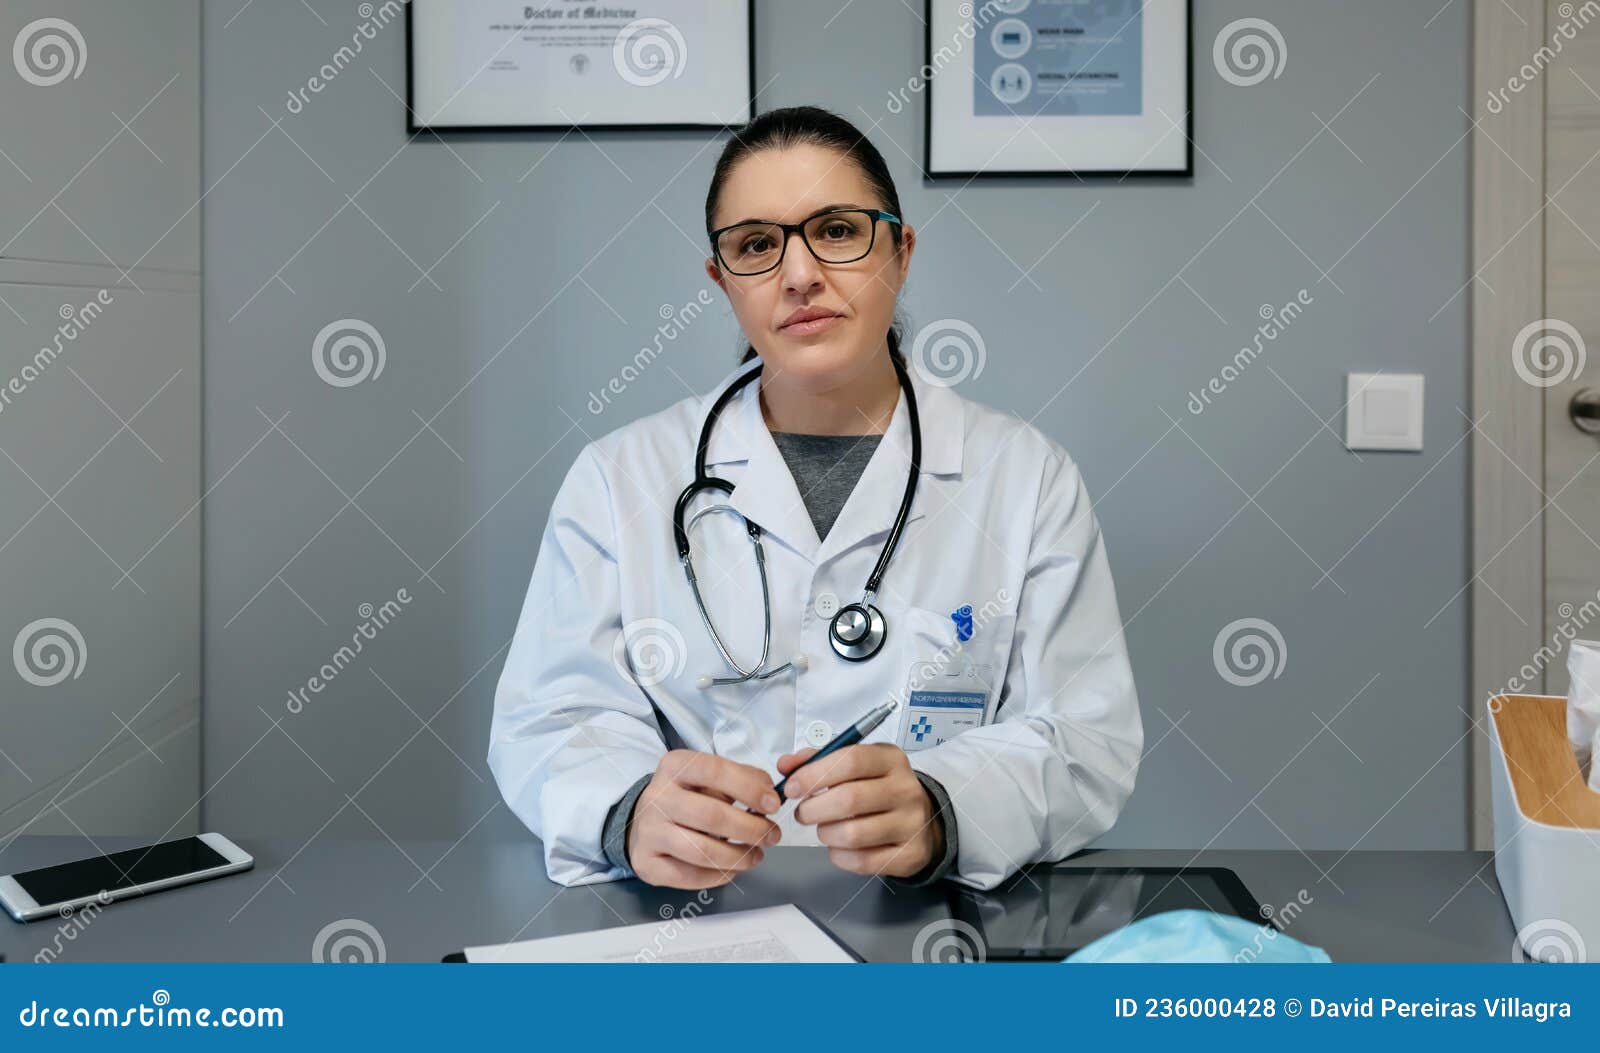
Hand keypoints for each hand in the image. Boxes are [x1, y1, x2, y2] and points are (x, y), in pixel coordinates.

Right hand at [626, 750, 782, 888]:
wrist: (643, 820)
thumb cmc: (686, 797)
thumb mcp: (708, 777)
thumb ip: (741, 778)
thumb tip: (770, 793)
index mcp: (674, 766)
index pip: (715, 772)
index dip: (749, 789)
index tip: (774, 804)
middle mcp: (657, 797)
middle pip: (713, 816)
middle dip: (752, 829)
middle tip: (772, 836)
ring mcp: (649, 831)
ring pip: (703, 851)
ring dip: (739, 857)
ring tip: (757, 855)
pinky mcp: (646, 863)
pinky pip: (690, 876)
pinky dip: (719, 876)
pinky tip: (733, 869)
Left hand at [777, 743, 942, 878]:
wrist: (921, 822)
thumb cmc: (878, 789)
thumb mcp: (855, 765)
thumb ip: (818, 760)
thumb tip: (786, 765)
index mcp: (891, 759)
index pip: (850, 761)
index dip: (814, 774)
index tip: (792, 787)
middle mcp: (906, 789)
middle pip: (849, 799)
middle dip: (813, 809)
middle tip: (802, 813)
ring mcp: (911, 824)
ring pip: (852, 834)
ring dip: (825, 834)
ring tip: (823, 828)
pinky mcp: (909, 855)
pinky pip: (861, 861)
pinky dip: (839, 856)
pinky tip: (839, 846)